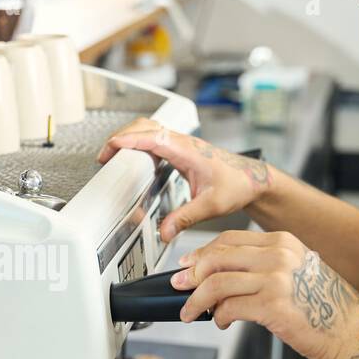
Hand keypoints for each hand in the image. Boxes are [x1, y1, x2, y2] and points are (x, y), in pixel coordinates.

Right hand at [98, 118, 272, 241]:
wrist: (253, 179)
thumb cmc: (238, 185)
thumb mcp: (212, 206)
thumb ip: (185, 218)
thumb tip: (164, 231)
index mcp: (189, 151)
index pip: (154, 137)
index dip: (130, 139)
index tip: (112, 146)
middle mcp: (184, 143)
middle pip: (145, 126)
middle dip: (121, 136)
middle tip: (105, 155)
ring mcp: (181, 144)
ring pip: (149, 128)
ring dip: (129, 137)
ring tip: (112, 155)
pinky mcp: (181, 150)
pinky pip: (154, 138)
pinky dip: (138, 143)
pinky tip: (132, 157)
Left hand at [169, 230, 358, 358]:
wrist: (355, 333)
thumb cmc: (329, 309)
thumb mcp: (299, 272)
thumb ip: (266, 266)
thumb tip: (224, 273)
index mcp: (284, 243)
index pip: (229, 240)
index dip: (202, 253)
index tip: (188, 266)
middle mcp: (279, 255)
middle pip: (218, 257)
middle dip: (191, 274)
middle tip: (179, 287)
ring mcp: (276, 279)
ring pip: (217, 283)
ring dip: (197, 300)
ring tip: (191, 311)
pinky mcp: (272, 306)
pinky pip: (229, 307)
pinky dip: (218, 317)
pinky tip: (221, 322)